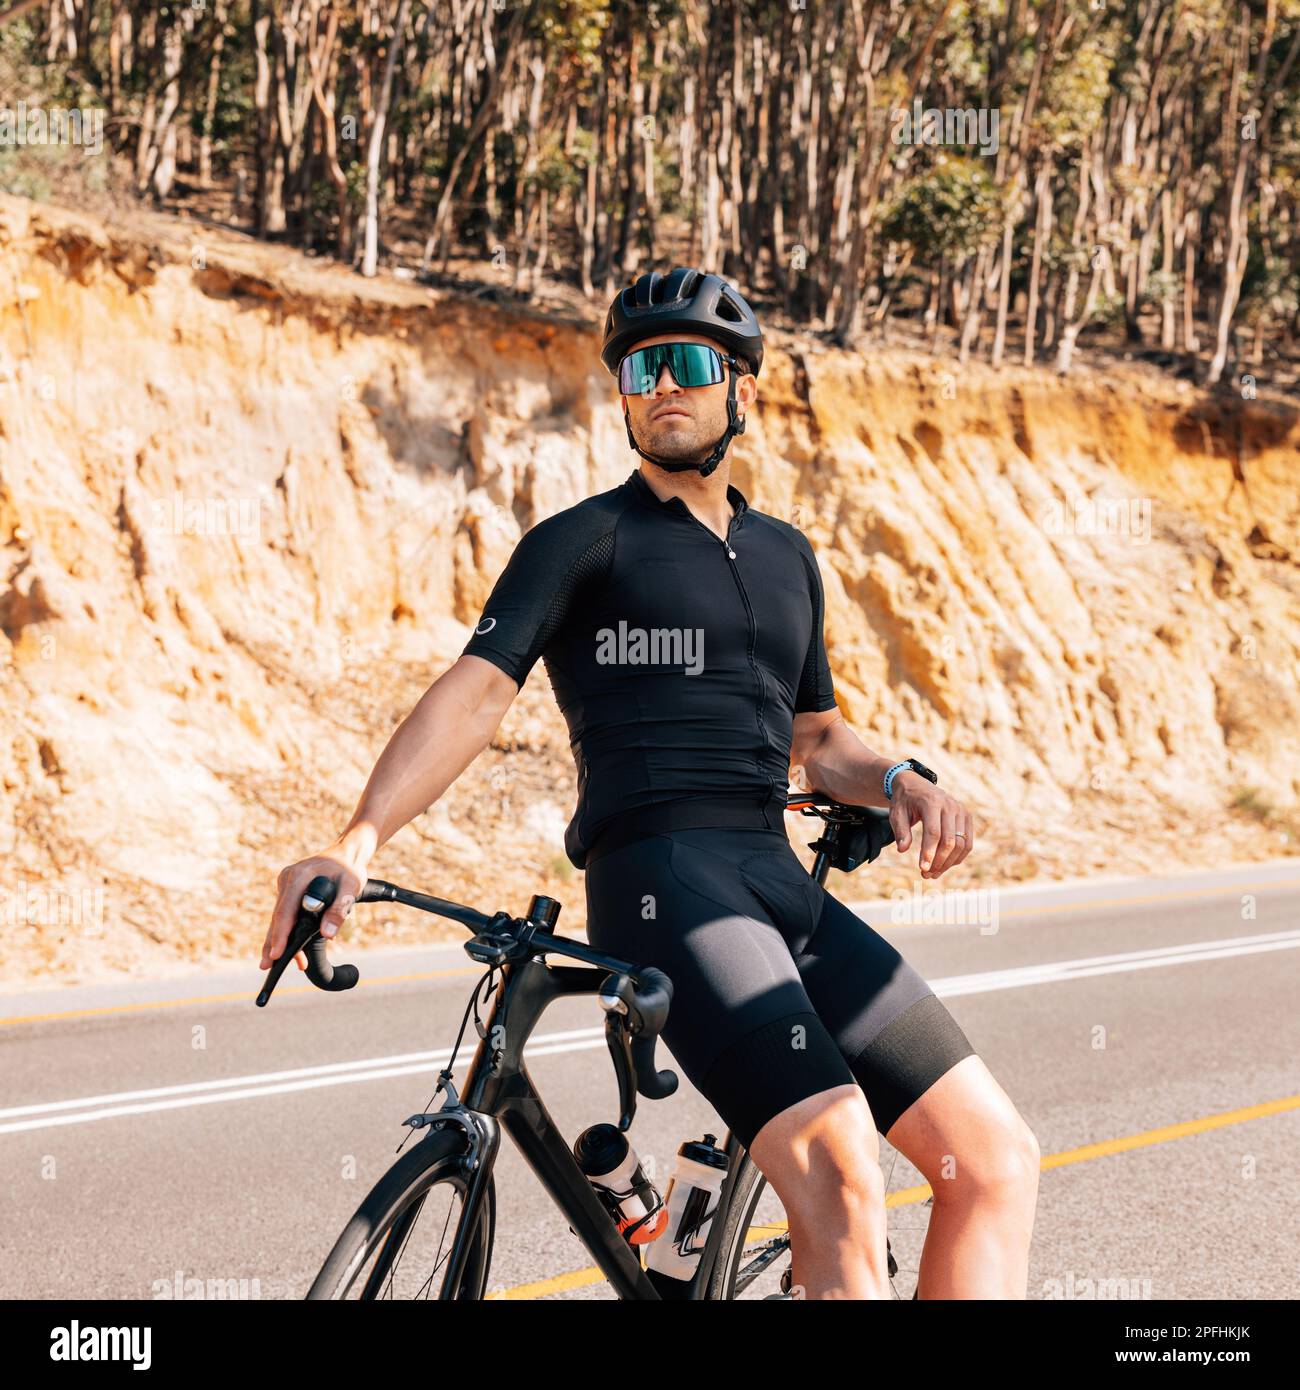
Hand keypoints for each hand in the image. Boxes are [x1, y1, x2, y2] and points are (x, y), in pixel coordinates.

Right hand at [260, 845, 368, 971]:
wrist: (346, 853)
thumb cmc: (349, 868)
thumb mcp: (351, 887)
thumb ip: (339, 909)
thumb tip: (327, 934)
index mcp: (299, 876)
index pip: (285, 911)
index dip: (280, 935)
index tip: (275, 954)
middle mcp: (287, 879)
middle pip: (278, 917)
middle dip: (274, 943)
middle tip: (267, 967)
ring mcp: (286, 884)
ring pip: (280, 917)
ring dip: (282, 940)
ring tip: (285, 964)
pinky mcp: (288, 890)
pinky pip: (285, 913)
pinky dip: (288, 930)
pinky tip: (292, 948)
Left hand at [887, 774, 974, 878]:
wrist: (916, 785)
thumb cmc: (905, 801)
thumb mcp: (896, 813)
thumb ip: (900, 831)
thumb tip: (903, 850)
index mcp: (932, 802)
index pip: (934, 832)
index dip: (929, 853)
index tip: (922, 869)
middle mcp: (950, 805)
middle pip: (950, 841)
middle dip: (939, 861)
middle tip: (925, 875)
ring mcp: (961, 811)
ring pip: (962, 844)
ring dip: (948, 863)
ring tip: (933, 874)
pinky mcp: (966, 817)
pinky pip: (967, 843)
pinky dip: (958, 857)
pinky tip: (944, 865)